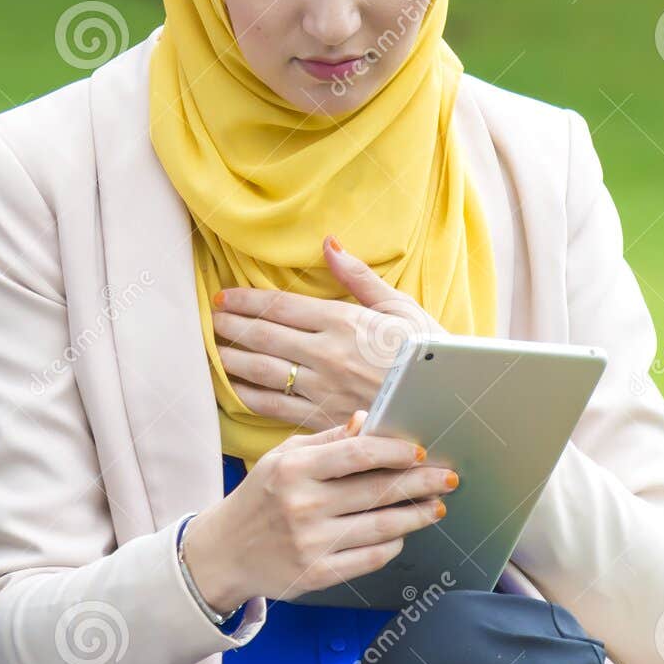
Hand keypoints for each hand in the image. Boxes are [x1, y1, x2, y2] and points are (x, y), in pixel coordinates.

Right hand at [182, 409, 457, 608]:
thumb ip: (325, 441)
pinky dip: (392, 544)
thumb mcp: (282, 458)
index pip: (357, 454)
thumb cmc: (259, 498)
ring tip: (436, 506)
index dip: (395, 451)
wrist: (224, 551)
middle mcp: (303, 505)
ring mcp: (311, 542)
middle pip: (378, 490)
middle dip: (421, 483)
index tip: (420, 451)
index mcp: (293, 469)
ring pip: (382, 526)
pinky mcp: (317, 574)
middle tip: (448, 478)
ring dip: (416, 515)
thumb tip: (366, 420)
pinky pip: (370, 557)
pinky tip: (402, 533)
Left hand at [209, 235, 446, 431]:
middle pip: (262, 337)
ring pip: (261, 372)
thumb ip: (358, 277)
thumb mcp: (401, 307)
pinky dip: (249, 396)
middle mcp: (326, 354)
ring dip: (231, 359)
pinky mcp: (324, 418)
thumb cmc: (432, 354)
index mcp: (343, 321)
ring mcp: (323, 389)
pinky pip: (275, 407)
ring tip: (213, 350)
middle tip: (209, 320)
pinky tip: (235, 388)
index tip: (222, 297)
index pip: (279, 306)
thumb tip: (328, 244)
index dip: (245, 300)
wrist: (454, 406)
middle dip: (230, 327)